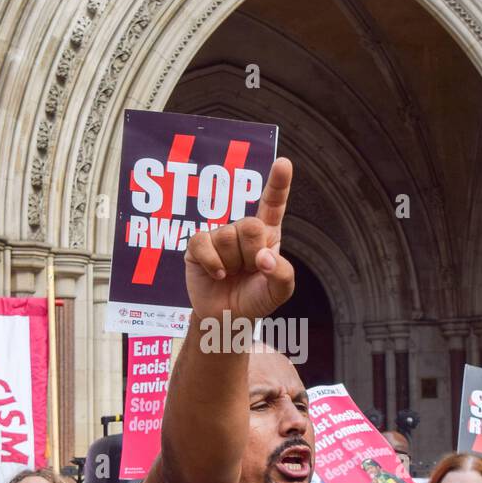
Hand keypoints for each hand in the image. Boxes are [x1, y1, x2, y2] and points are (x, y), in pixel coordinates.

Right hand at [183, 156, 294, 324]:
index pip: (273, 204)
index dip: (278, 183)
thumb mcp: (279, 292)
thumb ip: (282, 274)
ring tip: (231, 274)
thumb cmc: (255, 299)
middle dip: (252, 254)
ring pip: (227, 237)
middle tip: (248, 271)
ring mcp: (219, 236)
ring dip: (232, 264)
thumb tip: (264, 259)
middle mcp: (243, 230)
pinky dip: (213, 263)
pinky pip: (204, 244)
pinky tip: (218, 274)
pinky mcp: (197, 245)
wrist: (227, 319)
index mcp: (267, 235)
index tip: (283, 163)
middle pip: (251, 226)